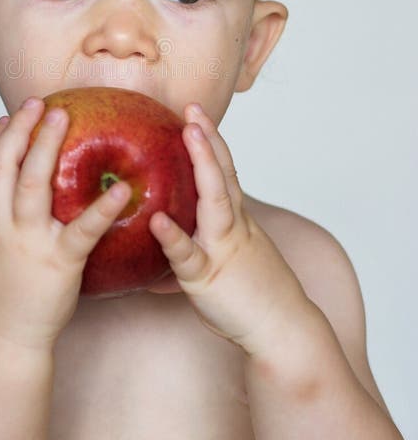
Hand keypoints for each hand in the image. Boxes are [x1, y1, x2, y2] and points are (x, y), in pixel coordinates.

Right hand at [0, 99, 131, 352]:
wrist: (3, 343)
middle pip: (3, 167)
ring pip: (32, 185)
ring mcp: (28, 243)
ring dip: (45, 147)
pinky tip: (121, 190)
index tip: (6, 117)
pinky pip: (83, 230)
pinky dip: (102, 209)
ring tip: (62, 117)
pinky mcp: (60, 262)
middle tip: (37, 103)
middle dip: (18, 131)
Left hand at [148, 103, 309, 356]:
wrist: (283, 331)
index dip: (212, 142)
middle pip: (222, 174)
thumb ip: (197, 243)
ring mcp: (223, 248)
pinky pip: (188, 256)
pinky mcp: (209, 277)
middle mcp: (231, 227)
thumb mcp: (228, 259)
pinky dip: (173, 237)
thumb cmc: (253, 296)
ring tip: (187, 135)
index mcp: (235, 220)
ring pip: (214, 201)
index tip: (197, 114)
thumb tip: (161, 235)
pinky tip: (156, 220)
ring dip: (202, 165)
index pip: (224, 172)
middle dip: (208, 139)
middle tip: (192, 108)